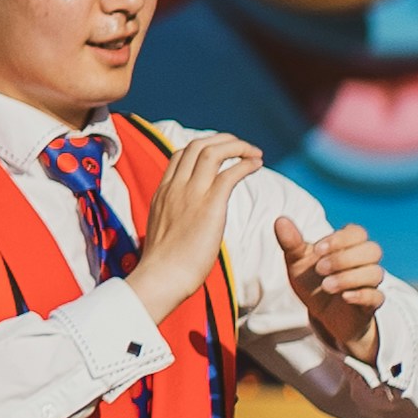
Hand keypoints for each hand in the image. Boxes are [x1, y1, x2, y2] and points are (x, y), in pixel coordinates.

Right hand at [124, 133, 258, 326]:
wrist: (162, 277)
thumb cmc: (163, 265)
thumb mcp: (161, 231)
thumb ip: (171, 218)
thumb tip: (177, 226)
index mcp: (163, 192)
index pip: (181, 154)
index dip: (204, 147)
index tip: (222, 153)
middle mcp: (175, 187)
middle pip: (198, 145)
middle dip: (224, 140)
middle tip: (242, 147)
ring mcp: (191, 194)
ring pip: (213, 152)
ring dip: (238, 147)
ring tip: (254, 153)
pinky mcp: (210, 205)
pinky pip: (230, 173)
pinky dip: (246, 164)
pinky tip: (256, 165)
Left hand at [275, 216, 386, 362]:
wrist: (320, 315)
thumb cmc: (312, 282)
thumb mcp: (297, 262)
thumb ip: (291, 242)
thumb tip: (281, 220)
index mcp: (348, 246)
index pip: (357, 232)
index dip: (339, 239)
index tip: (316, 250)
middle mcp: (363, 262)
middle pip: (372, 250)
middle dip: (344, 258)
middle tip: (319, 269)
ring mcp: (369, 283)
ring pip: (375, 273)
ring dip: (349, 277)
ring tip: (326, 286)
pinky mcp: (370, 304)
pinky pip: (377, 297)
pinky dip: (362, 295)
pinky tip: (344, 297)